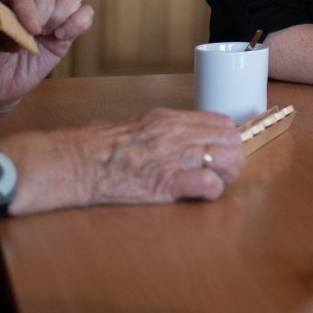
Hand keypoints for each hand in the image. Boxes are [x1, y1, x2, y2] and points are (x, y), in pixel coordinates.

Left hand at [0, 0, 94, 119]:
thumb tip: (7, 26)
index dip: (26, 6)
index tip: (29, 29)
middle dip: (42, 16)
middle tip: (32, 37)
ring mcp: (49, 13)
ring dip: (63, 15)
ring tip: (49, 35)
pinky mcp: (67, 28)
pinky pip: (85, 13)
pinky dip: (79, 23)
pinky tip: (62, 37)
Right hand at [80, 109, 245, 205]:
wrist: (78, 161)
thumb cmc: (101, 146)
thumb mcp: (140, 125)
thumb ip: (166, 130)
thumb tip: (187, 136)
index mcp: (171, 119)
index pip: (221, 122)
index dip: (228, 139)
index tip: (222, 151)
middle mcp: (177, 134)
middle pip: (230, 139)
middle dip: (234, 157)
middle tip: (223, 171)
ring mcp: (174, 157)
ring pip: (226, 158)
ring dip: (227, 173)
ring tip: (215, 182)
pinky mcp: (166, 183)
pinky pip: (207, 183)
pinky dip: (213, 190)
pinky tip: (204, 193)